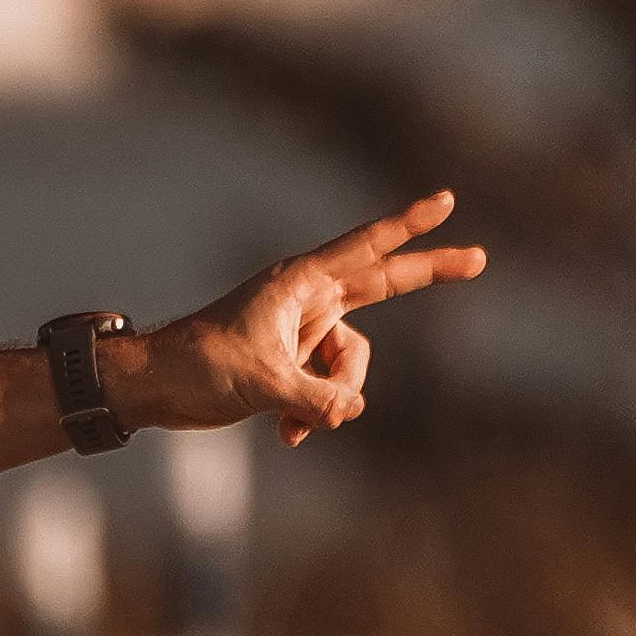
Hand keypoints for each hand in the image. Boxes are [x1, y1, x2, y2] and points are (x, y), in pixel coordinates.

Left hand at [114, 190, 487, 448]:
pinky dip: (315, 412)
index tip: (445, 201)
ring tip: (295, 422)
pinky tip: (286, 434)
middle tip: (480, 259)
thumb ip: (316, 398)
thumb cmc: (199, 366)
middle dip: (428, 274)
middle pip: (384, 284)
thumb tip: (352, 411)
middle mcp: (308, 300)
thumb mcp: (264, 382)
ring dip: (333, 396)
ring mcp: (303, 331)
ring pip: (352, 362)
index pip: (366, 247)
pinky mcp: (293, 363)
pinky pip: (328, 389)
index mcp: (300, 282)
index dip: (408, 225)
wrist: (155, 388)